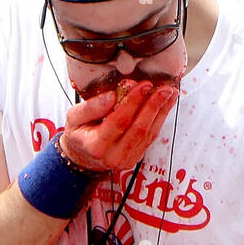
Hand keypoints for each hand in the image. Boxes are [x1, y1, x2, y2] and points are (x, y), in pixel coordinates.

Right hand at [60, 79, 178, 172]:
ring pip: (148, 133)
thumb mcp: (74, 118)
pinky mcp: (136, 157)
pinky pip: (151, 137)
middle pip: (138, 129)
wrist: (81, 156)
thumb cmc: (78, 133)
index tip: (142, 85)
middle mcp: (113, 156)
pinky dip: (160, 118)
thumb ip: (91, 107)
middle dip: (153, 106)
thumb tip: (112, 96)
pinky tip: (166, 104)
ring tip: (169, 93)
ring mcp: (127, 159)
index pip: (119, 121)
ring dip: (161, 111)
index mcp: (95, 146)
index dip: (133, 102)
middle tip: (163, 89)